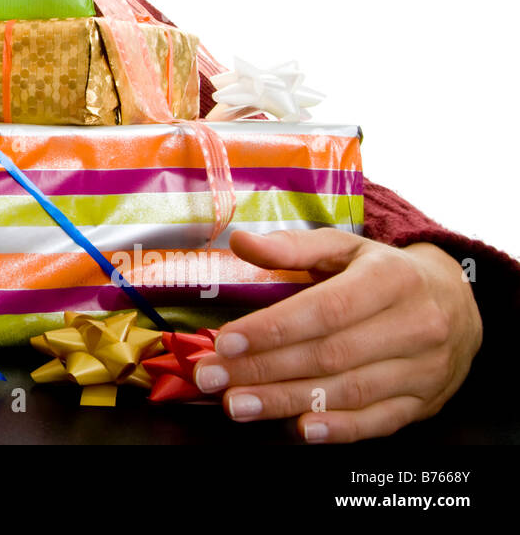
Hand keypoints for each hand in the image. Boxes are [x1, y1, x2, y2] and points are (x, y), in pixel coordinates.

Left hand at [193, 229, 480, 442]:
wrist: (457, 305)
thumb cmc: (385, 273)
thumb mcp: (345, 248)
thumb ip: (292, 246)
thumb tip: (239, 243)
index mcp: (391, 279)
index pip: (325, 310)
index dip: (273, 328)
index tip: (226, 340)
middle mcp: (415, 325)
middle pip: (329, 355)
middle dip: (264, 369)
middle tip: (213, 377)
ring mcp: (424, 369)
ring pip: (348, 392)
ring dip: (286, 402)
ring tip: (237, 404)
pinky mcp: (424, 403)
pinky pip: (378, 422)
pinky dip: (337, 429)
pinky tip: (298, 429)